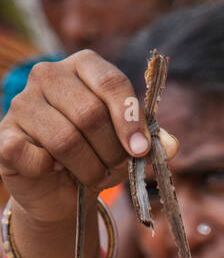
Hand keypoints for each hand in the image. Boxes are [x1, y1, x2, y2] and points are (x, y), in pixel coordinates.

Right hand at [0, 50, 150, 225]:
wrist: (60, 190)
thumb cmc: (97, 157)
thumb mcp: (127, 148)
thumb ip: (150, 142)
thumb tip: (173, 145)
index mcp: (83, 66)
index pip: (111, 82)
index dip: (130, 120)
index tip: (141, 151)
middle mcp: (48, 75)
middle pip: (91, 114)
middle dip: (111, 152)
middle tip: (114, 169)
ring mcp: (22, 103)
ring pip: (66, 139)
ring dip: (89, 169)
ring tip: (93, 176)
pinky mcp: (6, 135)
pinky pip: (32, 155)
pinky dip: (53, 172)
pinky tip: (57, 173)